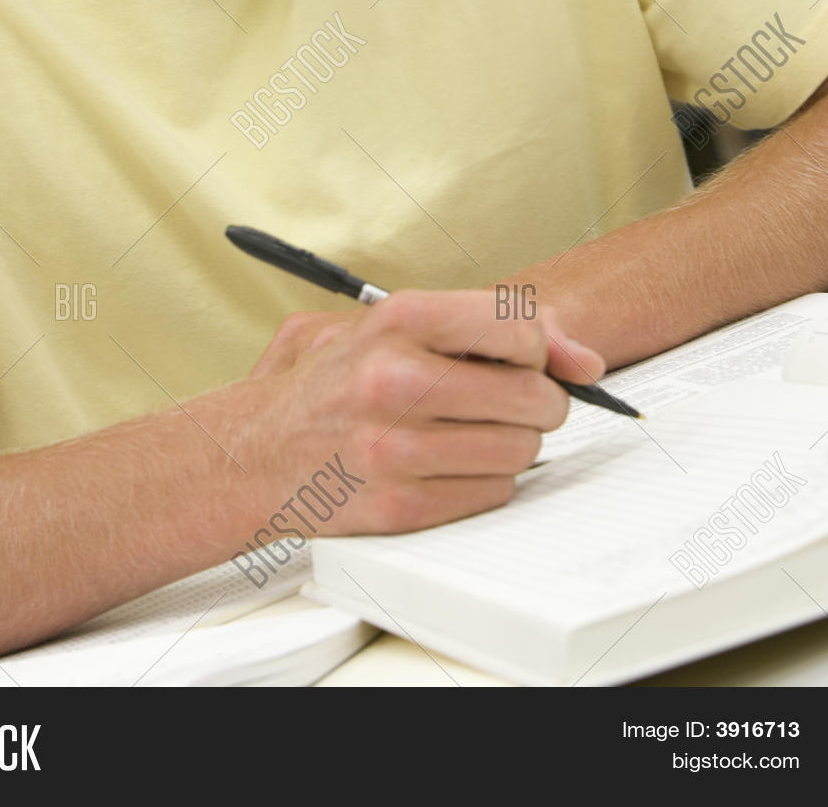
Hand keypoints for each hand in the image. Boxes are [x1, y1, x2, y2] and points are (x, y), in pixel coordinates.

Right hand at [233, 288, 604, 536]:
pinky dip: (482, 482)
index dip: (540, 348)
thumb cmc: (321, 384)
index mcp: (396, 320)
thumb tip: (581, 358)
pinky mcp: (400, 507)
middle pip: (533, 397)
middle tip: (507, 401)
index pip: (520, 326)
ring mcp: (397, 450)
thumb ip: (483, 323)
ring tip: (466, 433)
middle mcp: (397, 380)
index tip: (532, 361)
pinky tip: (444, 466)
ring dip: (509, 444)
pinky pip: (492, 494)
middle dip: (536, 402)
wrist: (247, 455)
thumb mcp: (382, 324)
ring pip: (520, 450)